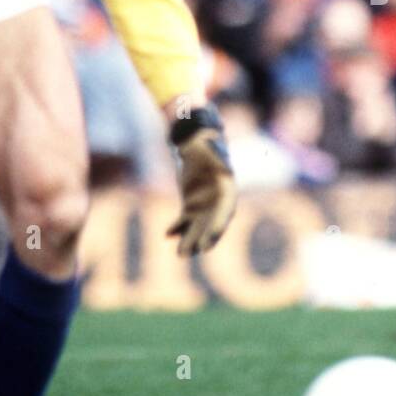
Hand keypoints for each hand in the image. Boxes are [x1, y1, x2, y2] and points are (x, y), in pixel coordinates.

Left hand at [168, 112, 236, 255]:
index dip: (217, 227)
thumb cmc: (205, 142)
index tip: (209, 242)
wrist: (197, 142)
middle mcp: (218, 200)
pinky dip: (177, 228)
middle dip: (204, 238)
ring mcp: (205, 203)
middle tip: (196, 252)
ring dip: (190, 239)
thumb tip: (208, 147)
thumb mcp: (209, 144)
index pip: (225, 212)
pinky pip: (185, 220)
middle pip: (211, 223)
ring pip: (198, 226)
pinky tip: (167, 235)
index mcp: (227, 187)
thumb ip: (211, 150)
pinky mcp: (192, 205)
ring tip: (181, 254)